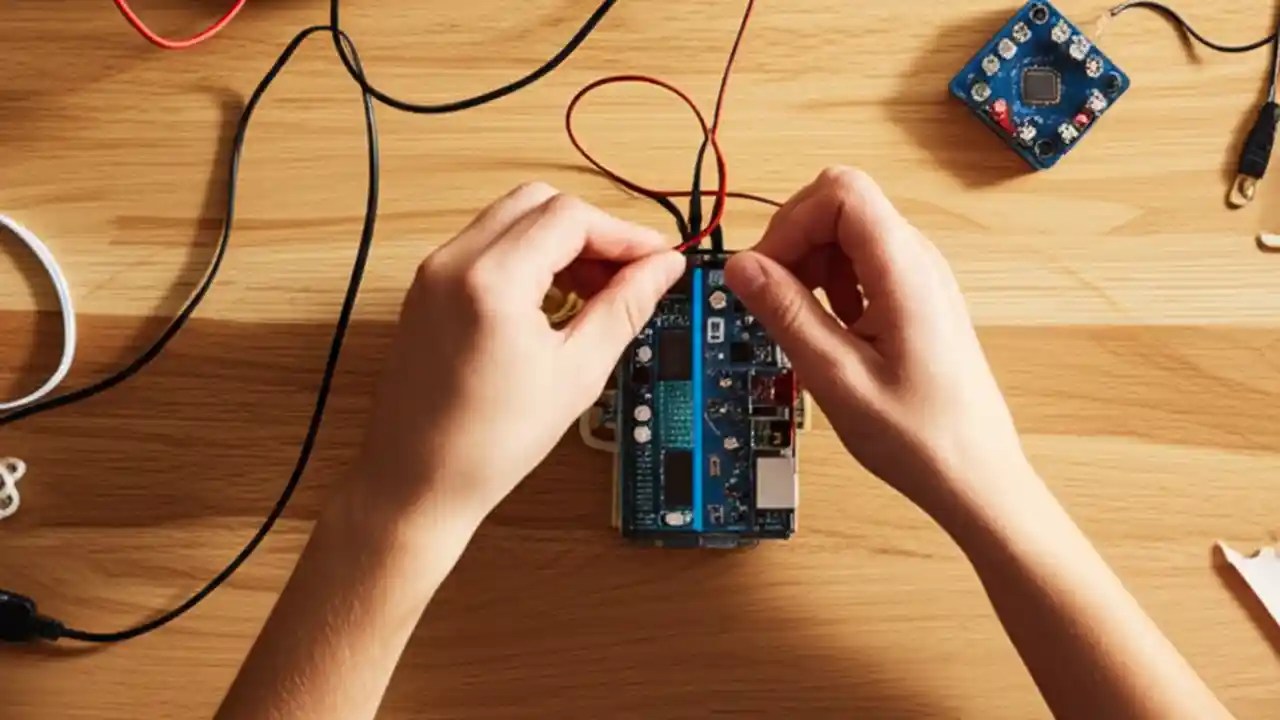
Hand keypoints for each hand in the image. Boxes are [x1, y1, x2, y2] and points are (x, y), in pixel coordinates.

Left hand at [355, 184, 683, 531]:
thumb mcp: (577, 373)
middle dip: (592, 231)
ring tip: (594, 293)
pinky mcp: (427, 289)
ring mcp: (434, 273)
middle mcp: (454, 263)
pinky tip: (554, 302)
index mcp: (491, 281)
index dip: (624, 234)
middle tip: (627, 275)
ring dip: (560, 242)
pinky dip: (527, 257)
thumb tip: (662, 269)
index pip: (571, 217)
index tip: (656, 259)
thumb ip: (624, 307)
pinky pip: (486, 246)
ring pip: (512, 219)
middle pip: (540, 203)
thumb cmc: (487, 444)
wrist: (418, 480)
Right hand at [724, 168, 1030, 521]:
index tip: (765, 273)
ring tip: (803, 322)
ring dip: (811, 264)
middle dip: (795, 240)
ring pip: (847, 232)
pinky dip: (831, 283)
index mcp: (903, 270)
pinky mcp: (915, 297)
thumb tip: (740, 266)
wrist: (975, 475)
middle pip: (840, 204)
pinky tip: (829, 330)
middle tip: (774, 299)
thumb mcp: (836, 378)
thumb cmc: (919, 437)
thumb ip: (787, 313)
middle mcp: (917, 259)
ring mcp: (919, 276)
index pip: (840, 191)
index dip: (791, 221)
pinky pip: (862, 262)